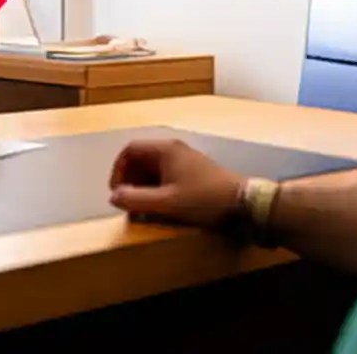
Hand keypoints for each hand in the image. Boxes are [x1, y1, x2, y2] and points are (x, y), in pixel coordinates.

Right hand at [108, 139, 245, 226]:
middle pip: (141, 159)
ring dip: (143, 186)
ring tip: (142, 207)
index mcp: (165, 150)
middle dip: (130, 180)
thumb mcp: (167, 203)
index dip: (118, 170)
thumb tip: (114, 197)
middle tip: (129, 203)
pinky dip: (157, 188)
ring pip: (153, 168)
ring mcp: (185, 159)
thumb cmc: (204, 199)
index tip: (117, 192)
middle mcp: (174, 149)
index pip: (129, 151)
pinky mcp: (193, 171)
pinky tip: (160, 205)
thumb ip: (137, 200)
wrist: (243, 202)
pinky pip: (166, 175)